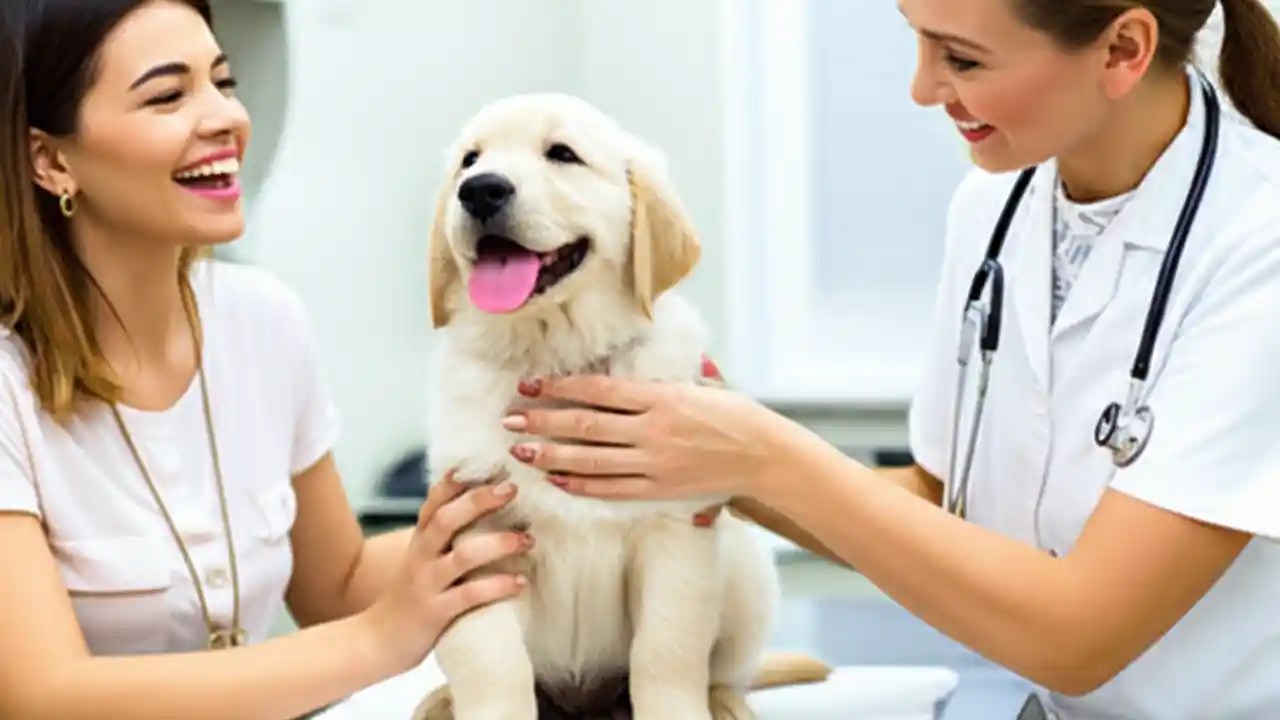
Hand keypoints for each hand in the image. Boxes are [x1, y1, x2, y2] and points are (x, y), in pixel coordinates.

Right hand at [358, 471, 530, 674]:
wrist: (375, 641)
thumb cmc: (410, 596)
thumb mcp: (421, 559)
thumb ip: (444, 535)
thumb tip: (484, 507)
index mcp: (419, 540)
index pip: (434, 500)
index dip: (458, 480)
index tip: (486, 463)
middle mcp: (420, 556)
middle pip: (446, 518)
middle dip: (479, 500)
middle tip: (512, 488)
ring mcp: (427, 584)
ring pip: (462, 556)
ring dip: (498, 544)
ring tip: (527, 539)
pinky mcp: (435, 612)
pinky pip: (469, 595)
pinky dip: (497, 586)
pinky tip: (520, 582)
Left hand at [501, 372, 788, 502]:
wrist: (765, 456)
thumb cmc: (735, 415)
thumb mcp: (700, 384)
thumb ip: (662, 378)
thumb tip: (632, 364)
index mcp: (662, 397)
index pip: (599, 390)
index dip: (560, 388)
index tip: (530, 385)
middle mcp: (654, 430)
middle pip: (586, 426)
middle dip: (543, 422)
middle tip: (510, 419)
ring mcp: (655, 462)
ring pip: (591, 460)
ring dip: (552, 455)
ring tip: (521, 450)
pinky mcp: (659, 489)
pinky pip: (611, 489)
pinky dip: (580, 484)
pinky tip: (556, 478)